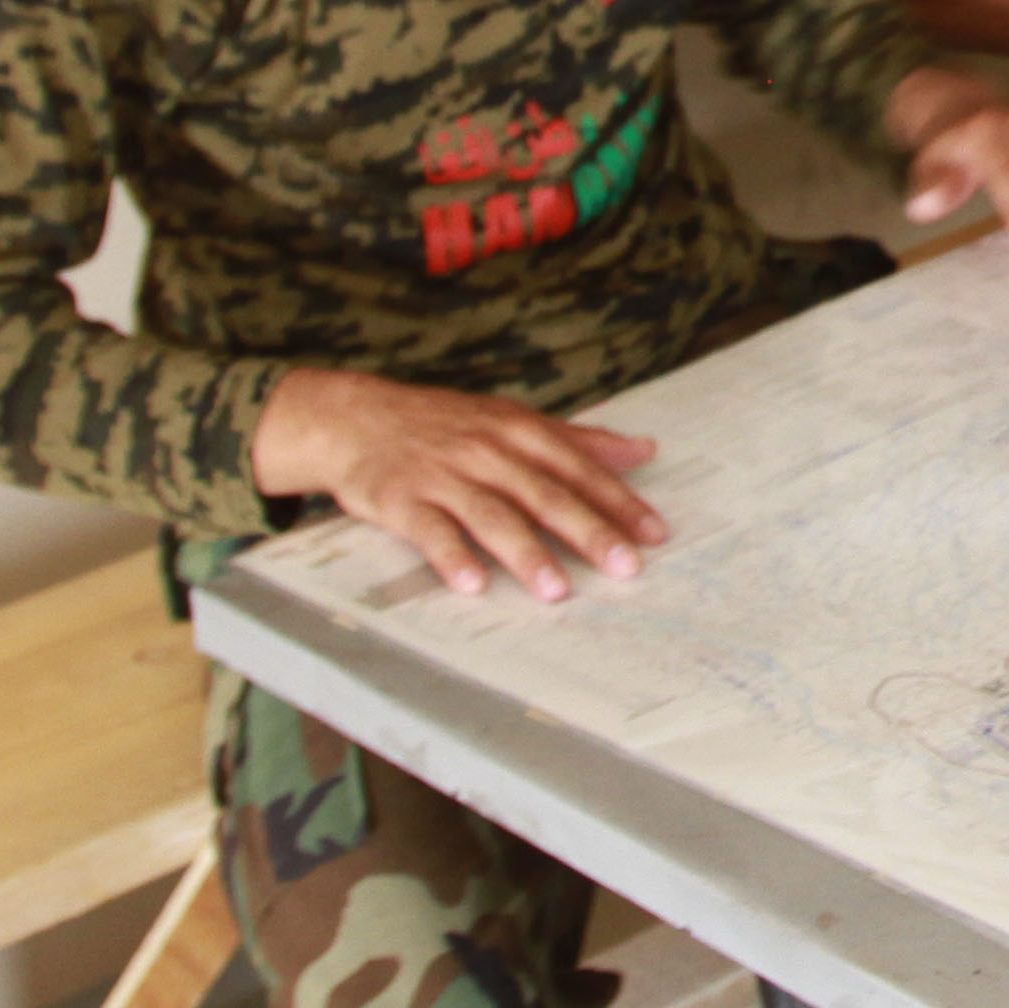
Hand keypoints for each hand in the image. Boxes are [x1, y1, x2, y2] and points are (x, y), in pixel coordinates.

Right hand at [250, 365, 661, 604]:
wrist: (354, 417)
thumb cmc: (444, 425)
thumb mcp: (512, 421)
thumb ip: (578, 440)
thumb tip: (644, 450)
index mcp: (518, 431)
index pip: (579, 468)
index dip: (618, 500)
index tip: (654, 533)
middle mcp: (486, 450)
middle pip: (544, 493)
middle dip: (588, 530)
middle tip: (625, 566)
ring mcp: (442, 474)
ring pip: (492, 514)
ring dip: (526, 553)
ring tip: (558, 590)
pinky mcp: (400, 499)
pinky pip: (430, 530)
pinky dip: (452, 556)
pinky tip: (472, 584)